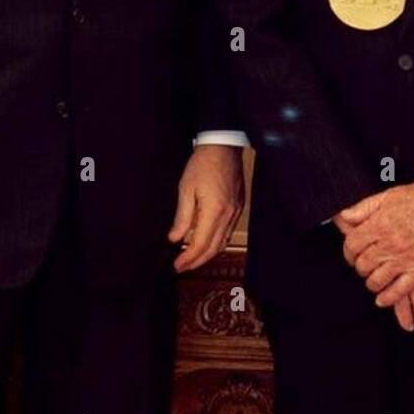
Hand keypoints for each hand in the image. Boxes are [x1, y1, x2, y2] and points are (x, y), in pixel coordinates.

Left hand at [168, 145, 243, 271]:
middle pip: (214, 248)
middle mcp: (228, 215)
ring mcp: (236, 211)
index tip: (176, 265)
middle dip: (197, 261)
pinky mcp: (239, 206)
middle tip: (182, 267)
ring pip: (223, 242)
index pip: (200, 244)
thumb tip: (175, 238)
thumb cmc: (203, 164)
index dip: (188, 258)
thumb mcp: (186, 189)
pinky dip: (217, 241)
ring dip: (208, 254)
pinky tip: (207, 241)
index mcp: (214, 211)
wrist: (223, 147)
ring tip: (192, 258)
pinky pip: (229, 231)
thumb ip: (182, 217)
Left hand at [335, 213, 413, 340]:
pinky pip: (399, 291)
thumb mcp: (388, 196)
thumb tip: (343, 216)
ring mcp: (406, 259)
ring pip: (376, 280)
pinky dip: (387, 298)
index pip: (352, 245)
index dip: (348, 251)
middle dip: (359, 266)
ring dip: (371, 281)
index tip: (352, 253)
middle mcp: (390, 244)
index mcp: (380, 225)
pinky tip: (382, 298)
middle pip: (362, 264)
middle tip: (363, 264)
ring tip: (373, 277)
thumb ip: (364, 208)